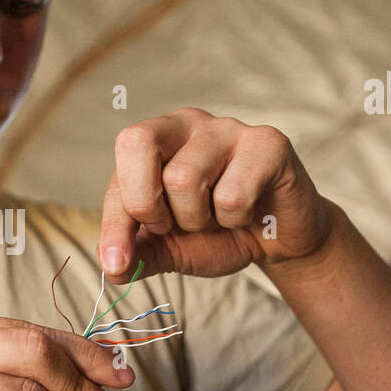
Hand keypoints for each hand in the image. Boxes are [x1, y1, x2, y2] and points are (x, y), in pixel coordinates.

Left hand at [98, 107, 333, 279]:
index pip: (116, 172)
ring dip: (198, 219)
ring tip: (216, 217)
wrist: (278, 242)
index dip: (114, 222)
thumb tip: (112, 267)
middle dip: (146, 202)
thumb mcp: (169, 249)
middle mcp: (186, 122)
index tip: (116, 262)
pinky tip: (248, 211)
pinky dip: (235, 220)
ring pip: (184, 177)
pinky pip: (233, 193)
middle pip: (137, 143)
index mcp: (154, 142)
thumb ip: (137, 254)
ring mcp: (228, 128)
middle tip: (170, 226)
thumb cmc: (219, 234)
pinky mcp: (268, 142)